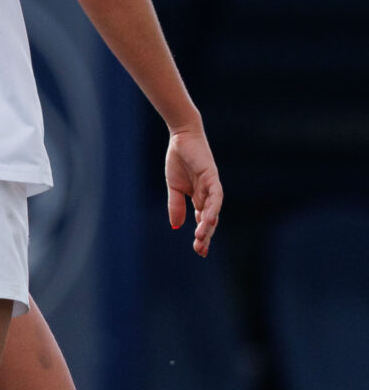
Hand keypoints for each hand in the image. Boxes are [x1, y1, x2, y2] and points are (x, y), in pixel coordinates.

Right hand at [166, 126, 222, 256]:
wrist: (181, 137)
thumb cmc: (178, 160)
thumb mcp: (174, 187)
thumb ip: (175, 206)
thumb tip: (176, 227)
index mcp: (198, 198)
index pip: (203, 221)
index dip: (203, 236)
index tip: (199, 251)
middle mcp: (208, 195)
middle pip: (210, 219)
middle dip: (206, 235)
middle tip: (201, 251)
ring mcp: (211, 186)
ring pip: (213, 210)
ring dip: (208, 224)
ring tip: (201, 238)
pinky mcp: (212, 177)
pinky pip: (215, 195)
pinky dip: (213, 208)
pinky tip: (209, 219)